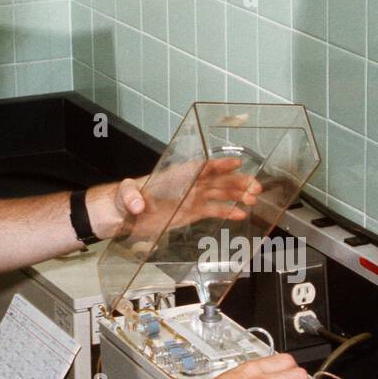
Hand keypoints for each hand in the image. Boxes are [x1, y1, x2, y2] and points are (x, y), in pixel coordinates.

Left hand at [115, 157, 262, 246]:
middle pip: (217, 180)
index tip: (237, 163)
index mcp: (175, 176)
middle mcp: (188, 185)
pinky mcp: (191, 213)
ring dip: (238, 196)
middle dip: (237, 182)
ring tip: (254, 199)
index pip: (201, 167)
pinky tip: (241, 214)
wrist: (123, 215)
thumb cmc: (124, 199)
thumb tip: (137, 204)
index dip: (219, 165)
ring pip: (220, 194)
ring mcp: (191, 198)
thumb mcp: (124, 193)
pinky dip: (228, 212)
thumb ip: (130, 195)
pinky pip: (213, 210)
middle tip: (254, 187)